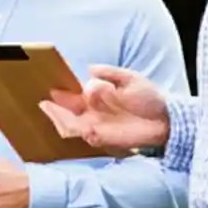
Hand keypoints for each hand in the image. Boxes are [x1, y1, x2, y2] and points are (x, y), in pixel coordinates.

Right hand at [38, 64, 169, 152]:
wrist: (166, 119)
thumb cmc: (149, 97)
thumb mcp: (130, 78)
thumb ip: (110, 73)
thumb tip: (89, 70)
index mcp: (97, 96)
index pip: (73, 93)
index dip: (61, 90)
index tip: (48, 84)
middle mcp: (93, 112)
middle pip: (67, 110)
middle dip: (53, 105)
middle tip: (40, 99)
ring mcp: (96, 125)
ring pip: (70, 123)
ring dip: (58, 117)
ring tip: (46, 108)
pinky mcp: (103, 137)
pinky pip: (83, 135)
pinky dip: (73, 129)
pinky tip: (63, 121)